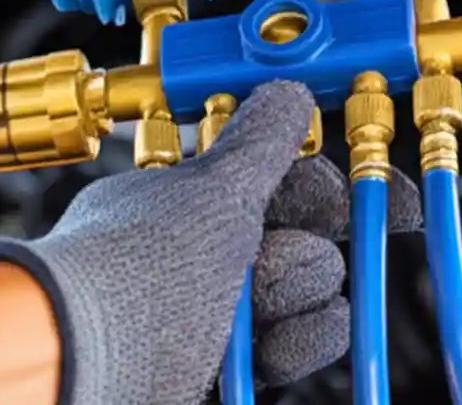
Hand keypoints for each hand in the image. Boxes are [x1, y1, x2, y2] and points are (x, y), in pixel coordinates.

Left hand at [0, 81, 420, 404]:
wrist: (82, 369)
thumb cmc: (134, 272)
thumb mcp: (213, 190)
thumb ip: (262, 143)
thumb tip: (287, 90)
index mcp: (180, 197)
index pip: (272, 177)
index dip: (327, 182)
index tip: (379, 194)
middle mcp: (191, 252)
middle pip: (292, 235)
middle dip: (305, 240)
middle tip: (287, 250)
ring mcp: (205, 311)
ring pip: (298, 290)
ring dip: (299, 292)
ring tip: (266, 302)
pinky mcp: (220, 366)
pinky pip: (288, 345)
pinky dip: (298, 341)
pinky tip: (289, 339)